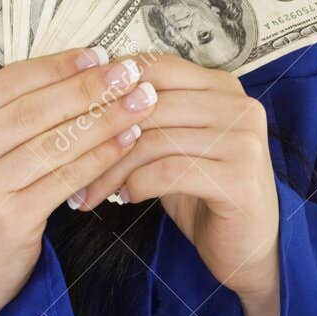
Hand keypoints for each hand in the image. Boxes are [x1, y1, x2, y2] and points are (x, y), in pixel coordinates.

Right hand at [0, 46, 157, 315]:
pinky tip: (128, 141)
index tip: (95, 54)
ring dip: (103, 118)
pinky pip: (64, 179)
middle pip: (30, 111)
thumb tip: (64, 74)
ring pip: (52, 143)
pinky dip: (100, 156)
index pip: (2, 85)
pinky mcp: (7, 222)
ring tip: (140, 102)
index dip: (52, 67)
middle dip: (85, 87)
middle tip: (129, 71)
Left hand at [73, 52, 280, 305]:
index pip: (154, 66)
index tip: (72, 117)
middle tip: (68, 164)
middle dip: (100, 135)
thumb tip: (82, 92)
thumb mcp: (171, 145)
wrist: (248, 249)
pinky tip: (124, 199)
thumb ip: (145, 115)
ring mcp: (244, 139)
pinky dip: (136, 185)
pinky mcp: (241, 178)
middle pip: (148, 103)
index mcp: (221, 85)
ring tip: (89, 191)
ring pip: (153, 138)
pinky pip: (168, 170)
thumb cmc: (201, 193)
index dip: (108, 89)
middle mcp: (238, 104)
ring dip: (111, 168)